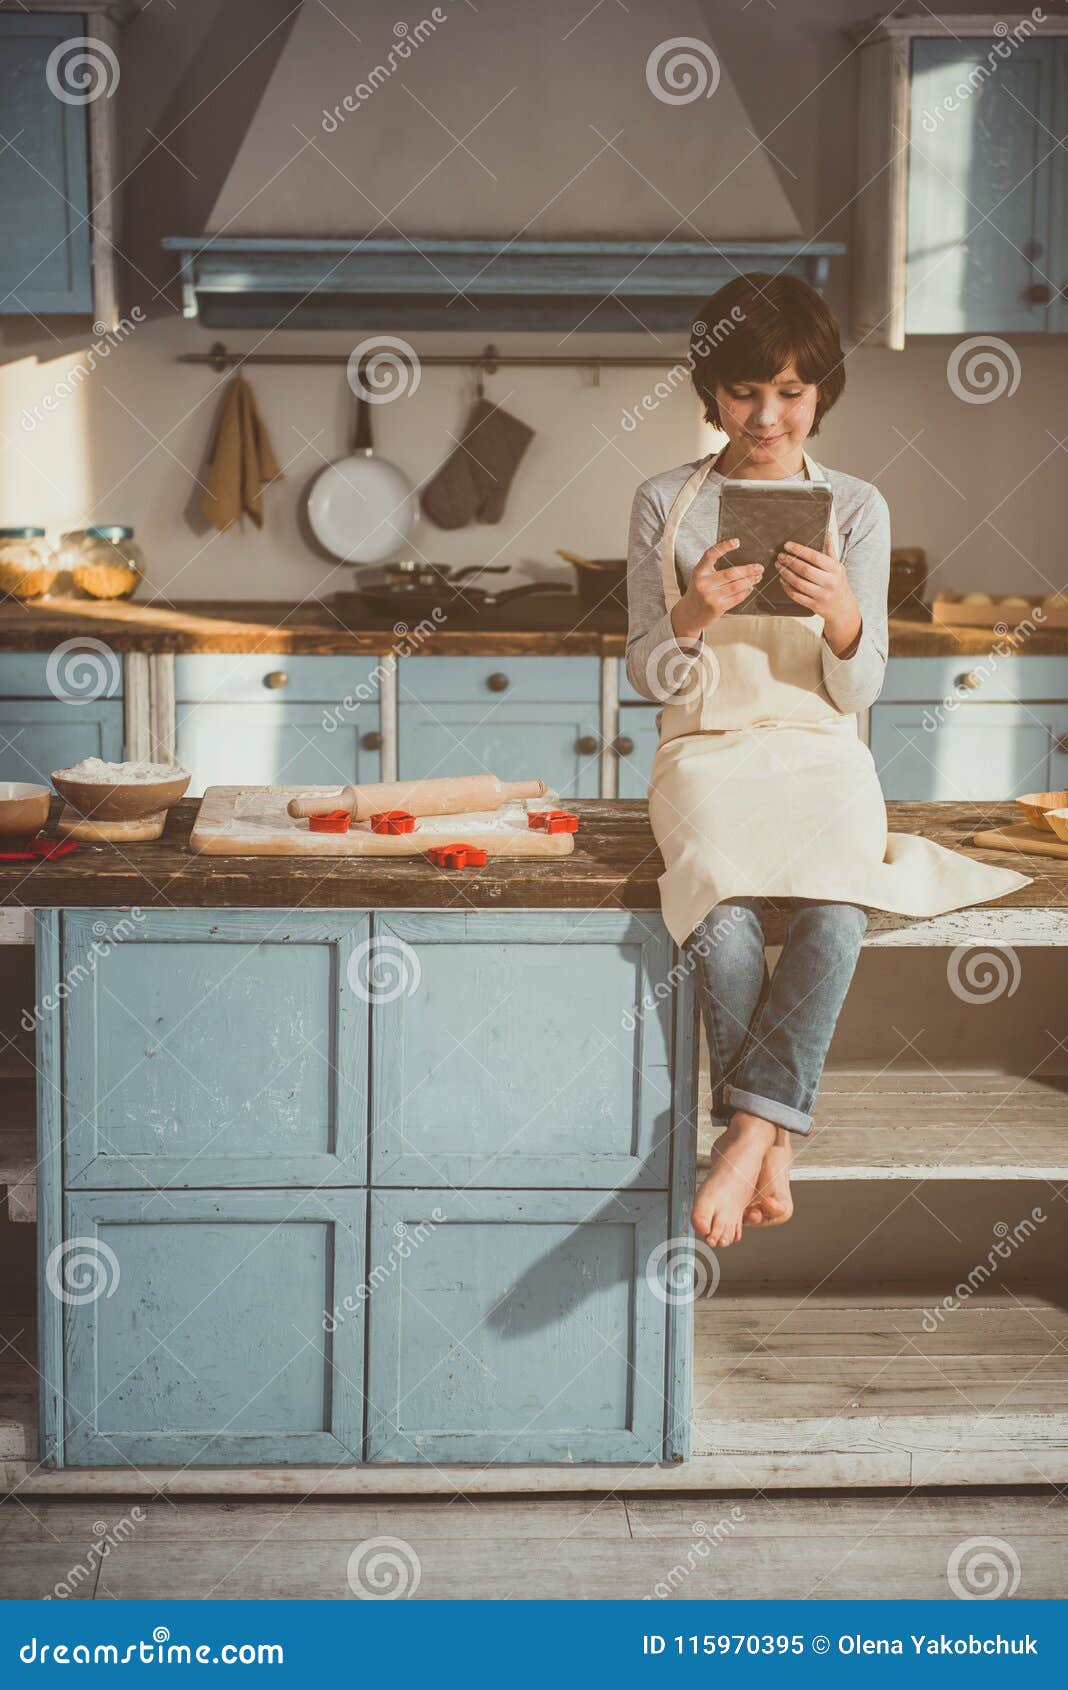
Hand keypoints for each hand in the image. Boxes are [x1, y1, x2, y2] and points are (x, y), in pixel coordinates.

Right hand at [671, 538, 763, 642]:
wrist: (689, 614)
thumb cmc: (698, 592)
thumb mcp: (700, 577)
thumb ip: (713, 568)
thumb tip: (739, 563)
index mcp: (698, 572)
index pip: (710, 555)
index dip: (723, 547)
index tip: (737, 542)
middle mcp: (703, 583)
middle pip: (731, 573)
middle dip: (748, 570)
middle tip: (759, 567)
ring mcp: (710, 597)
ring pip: (737, 586)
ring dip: (750, 581)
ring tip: (758, 577)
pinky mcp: (717, 608)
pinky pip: (737, 598)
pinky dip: (746, 592)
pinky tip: (750, 588)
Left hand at [776, 540, 861, 654]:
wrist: (842, 608)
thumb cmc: (838, 583)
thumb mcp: (837, 566)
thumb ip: (830, 550)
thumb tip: (827, 533)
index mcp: (835, 569)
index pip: (815, 557)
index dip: (799, 550)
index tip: (787, 545)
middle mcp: (829, 582)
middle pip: (805, 570)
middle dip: (790, 562)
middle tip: (780, 556)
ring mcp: (821, 595)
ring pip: (798, 583)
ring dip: (786, 574)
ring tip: (779, 566)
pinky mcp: (814, 605)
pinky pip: (796, 595)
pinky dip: (787, 587)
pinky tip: (782, 580)